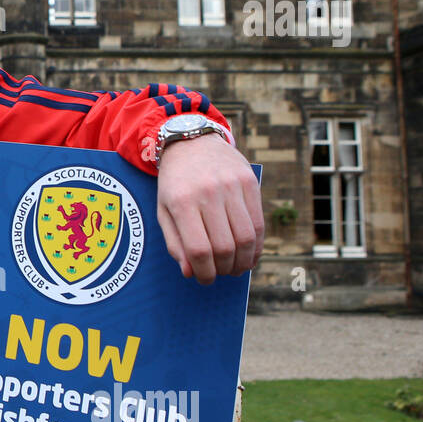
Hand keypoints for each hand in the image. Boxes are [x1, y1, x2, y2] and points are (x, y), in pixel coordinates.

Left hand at [155, 134, 263, 284]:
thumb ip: (175, 243)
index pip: (198, 249)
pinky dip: (257, 245)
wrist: (191, 142)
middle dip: (224, 269)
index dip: (204, 272)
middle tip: (221, 273)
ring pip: (246, 237)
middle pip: (225, 246)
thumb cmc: (174, 183)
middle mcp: (208, 193)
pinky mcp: (250, 182)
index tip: (205, 279)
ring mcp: (232, 186)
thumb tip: (191, 272)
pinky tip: (249, 253)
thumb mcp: (163, 210)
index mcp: (182, 202)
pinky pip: (259, 222)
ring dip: (243, 261)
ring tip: (236, 267)